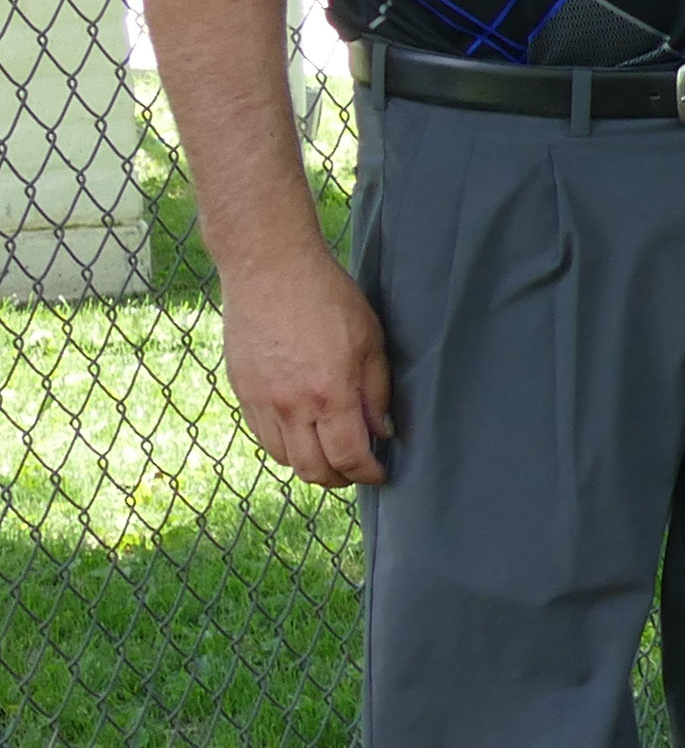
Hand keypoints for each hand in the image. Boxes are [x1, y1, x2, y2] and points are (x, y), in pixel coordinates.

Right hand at [221, 247, 392, 487]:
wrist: (270, 268)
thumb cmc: (328, 297)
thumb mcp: (371, 341)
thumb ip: (376, 392)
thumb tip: (380, 432)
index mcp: (330, 394)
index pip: (348, 457)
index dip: (367, 474)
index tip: (379, 474)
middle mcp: (291, 405)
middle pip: (311, 469)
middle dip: (338, 478)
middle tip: (356, 470)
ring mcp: (261, 400)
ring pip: (282, 458)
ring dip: (309, 466)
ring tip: (330, 456)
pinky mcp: (241, 389)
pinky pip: (261, 436)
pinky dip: (283, 446)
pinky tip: (301, 434)